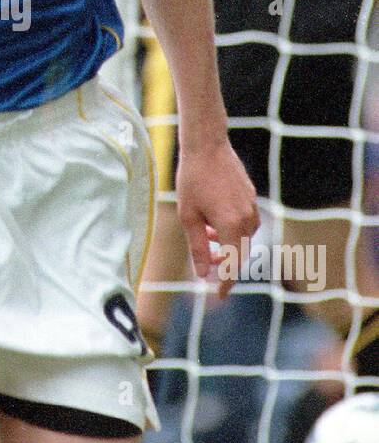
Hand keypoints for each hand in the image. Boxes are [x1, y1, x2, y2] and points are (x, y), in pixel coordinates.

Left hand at [176, 141, 258, 296]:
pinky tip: (214, 222)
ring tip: (205, 236)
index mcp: (232, 226)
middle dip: (223, 263)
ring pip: (242, 239)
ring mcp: (252, 208)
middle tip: (205, 264)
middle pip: (239, 254)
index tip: (219, 296)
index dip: (226, 283)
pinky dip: (231, 231)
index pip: (233, 265)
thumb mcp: (188, 217)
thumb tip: (203, 273)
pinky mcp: (252, 199)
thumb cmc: (193, 180)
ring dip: (226, 245)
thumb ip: (197, 247)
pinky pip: (245, 224)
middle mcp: (247, 220)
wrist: (207, 146)